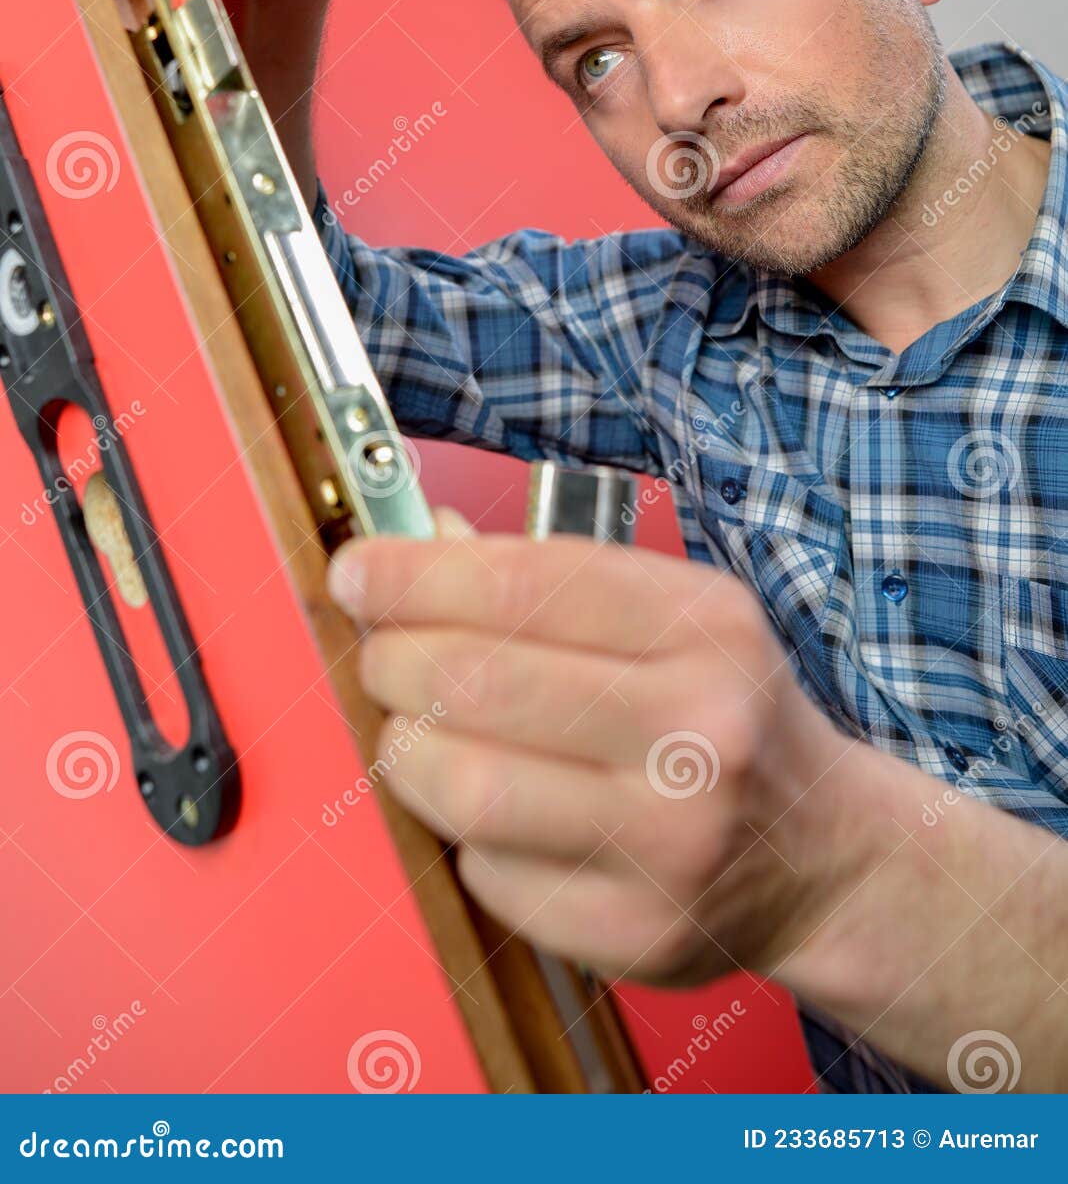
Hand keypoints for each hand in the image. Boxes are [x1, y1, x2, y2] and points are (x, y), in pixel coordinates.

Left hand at [327, 528, 861, 985]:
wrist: (822, 852)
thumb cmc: (723, 715)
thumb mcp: (672, 617)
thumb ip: (549, 577)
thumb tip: (420, 541)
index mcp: (705, 628)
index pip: (523, 584)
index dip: (414, 574)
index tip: (357, 571)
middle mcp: (699, 731)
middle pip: (475, 682)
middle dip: (392, 658)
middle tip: (381, 655)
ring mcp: (670, 840)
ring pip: (465, 787)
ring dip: (404, 751)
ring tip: (413, 734)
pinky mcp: (634, 930)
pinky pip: (488, 873)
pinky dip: (459, 836)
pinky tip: (488, 813)